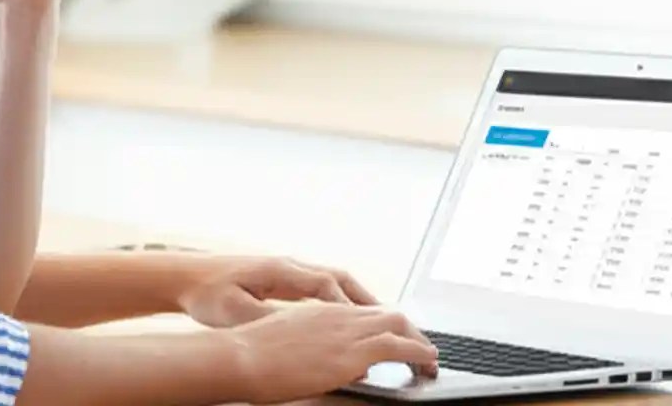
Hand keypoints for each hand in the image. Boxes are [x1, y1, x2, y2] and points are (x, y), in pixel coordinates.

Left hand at [177, 255, 379, 327]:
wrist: (184, 276)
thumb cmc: (206, 293)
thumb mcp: (235, 312)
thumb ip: (267, 320)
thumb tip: (297, 331)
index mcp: (279, 271)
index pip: (324, 284)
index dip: (348, 304)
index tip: (368, 323)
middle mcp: (288, 266)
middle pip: (338, 278)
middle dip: (366, 300)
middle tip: (392, 322)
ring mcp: (286, 271)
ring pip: (332, 281)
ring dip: (356, 299)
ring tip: (379, 321)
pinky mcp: (281, 280)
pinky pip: (320, 288)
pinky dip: (339, 301)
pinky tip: (345, 319)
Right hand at [230, 303, 438, 403]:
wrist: (241, 356)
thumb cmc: (251, 355)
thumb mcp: (284, 341)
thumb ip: (310, 345)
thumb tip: (326, 358)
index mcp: (320, 310)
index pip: (364, 311)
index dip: (384, 324)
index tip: (394, 336)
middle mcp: (338, 313)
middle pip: (388, 313)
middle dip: (409, 330)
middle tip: (420, 347)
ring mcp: (347, 330)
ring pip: (399, 324)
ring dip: (419, 341)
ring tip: (430, 357)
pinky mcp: (353, 350)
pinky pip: (399, 346)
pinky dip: (418, 352)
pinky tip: (428, 362)